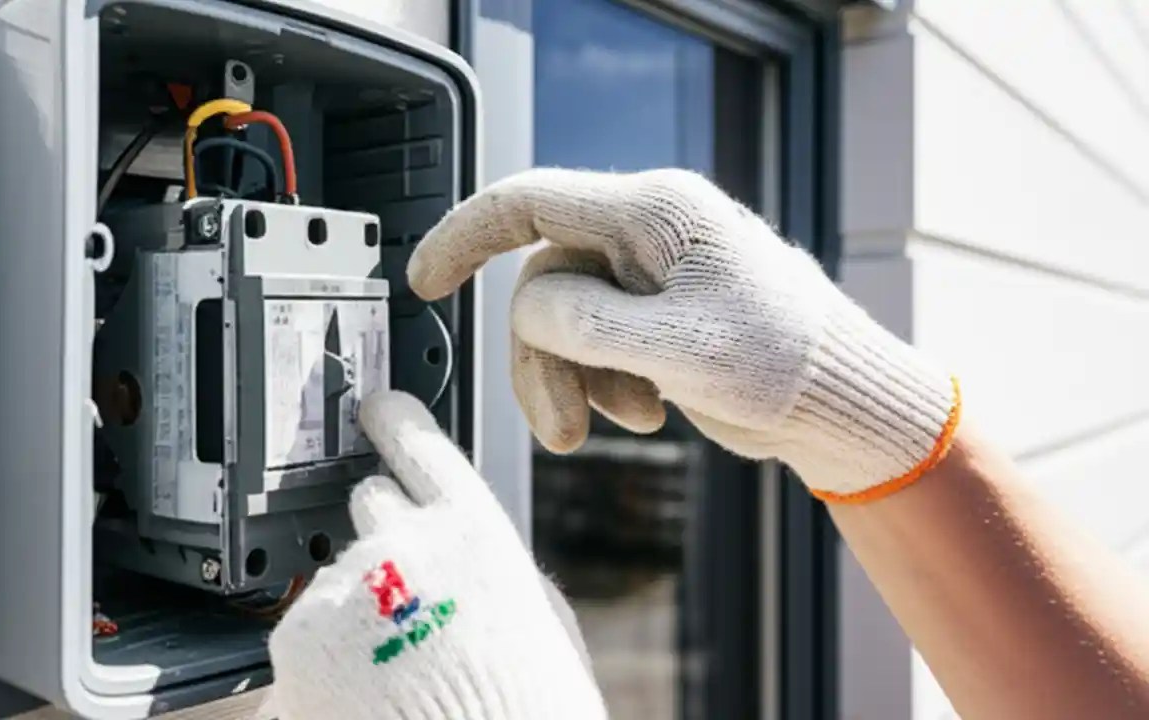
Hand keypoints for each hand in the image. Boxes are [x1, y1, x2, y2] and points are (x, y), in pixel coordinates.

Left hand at [267, 391, 604, 719]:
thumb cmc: (531, 707)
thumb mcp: (541, 618)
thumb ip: (490, 560)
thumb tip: (457, 542)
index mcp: (471, 531)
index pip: (416, 440)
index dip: (394, 419)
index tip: (379, 408)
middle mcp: (401, 545)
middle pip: (368, 501)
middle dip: (383, 537)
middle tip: (406, 596)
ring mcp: (342, 594)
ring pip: (337, 577)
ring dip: (354, 610)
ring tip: (395, 670)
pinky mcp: (296, 646)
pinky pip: (303, 635)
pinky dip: (322, 661)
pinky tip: (365, 692)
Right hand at [409, 168, 959, 501]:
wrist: (840, 405)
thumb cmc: (786, 365)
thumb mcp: (678, 347)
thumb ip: (586, 323)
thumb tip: (527, 309)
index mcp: (653, 213)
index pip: (529, 203)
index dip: (464, 236)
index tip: (424, 281)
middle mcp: (645, 233)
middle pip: (543, 285)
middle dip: (545, 361)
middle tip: (563, 431)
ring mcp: (649, 274)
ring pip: (562, 321)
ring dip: (574, 381)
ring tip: (619, 421)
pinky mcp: (654, 314)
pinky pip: (593, 343)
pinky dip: (603, 384)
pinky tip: (648, 412)